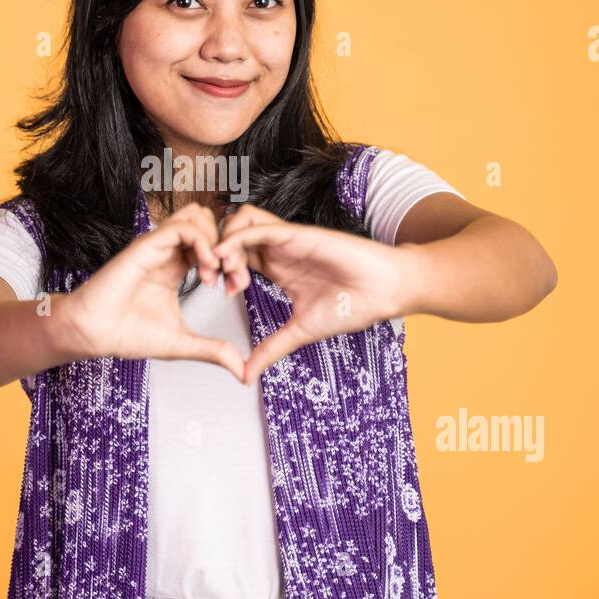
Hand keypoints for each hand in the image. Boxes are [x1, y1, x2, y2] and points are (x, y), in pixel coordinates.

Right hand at [57, 203, 250, 381]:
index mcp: (176, 267)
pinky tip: (206, 268)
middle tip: (231, 276)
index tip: (236, 287)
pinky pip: (183, 227)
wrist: (93, 333)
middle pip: (210, 224)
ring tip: (216, 270)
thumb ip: (213, 351)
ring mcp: (158, 246)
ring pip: (198, 217)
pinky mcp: (147, 245)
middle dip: (229, 246)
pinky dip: (202, 242)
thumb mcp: (182, 343)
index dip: (233, 262)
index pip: (214, 246)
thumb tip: (242, 371)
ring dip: (216, 240)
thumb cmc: (127, 334)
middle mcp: (168, 252)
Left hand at [214, 205, 409, 386]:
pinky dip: (238, 237)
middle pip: (231, 235)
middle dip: (214, 254)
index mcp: (277, 268)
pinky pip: (259, 227)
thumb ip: (271, 349)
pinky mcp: (298, 233)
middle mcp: (278, 250)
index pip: (235, 257)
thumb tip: (245, 376)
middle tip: (213, 280)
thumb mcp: (300, 332)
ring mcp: (287, 240)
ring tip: (222, 269)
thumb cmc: (352, 306)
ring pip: (240, 222)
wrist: (385, 292)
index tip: (216, 292)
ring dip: (224, 241)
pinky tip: (226, 256)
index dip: (219, 270)